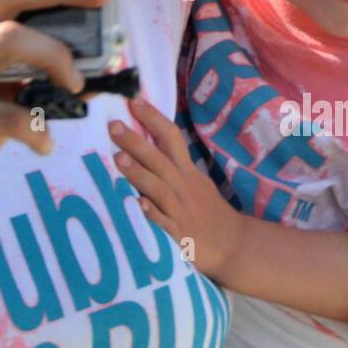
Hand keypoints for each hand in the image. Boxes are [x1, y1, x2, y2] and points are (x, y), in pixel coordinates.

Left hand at [109, 94, 242, 279]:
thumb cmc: (209, 212)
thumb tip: (145, 141)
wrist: (234, 246)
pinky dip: (152, 214)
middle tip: (112, 125)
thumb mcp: (195, 182)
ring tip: (118, 159)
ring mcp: (181, 211)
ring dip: (139, 174)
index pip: (171, 137)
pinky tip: (138, 206)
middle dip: (136, 142)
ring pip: (159, 189)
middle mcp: (183, 187)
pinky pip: (164, 224)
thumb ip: (172, 164)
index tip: (133, 100)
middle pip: (159, 159)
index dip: (153, 118)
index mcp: (188, 171)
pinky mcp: (180, 235)